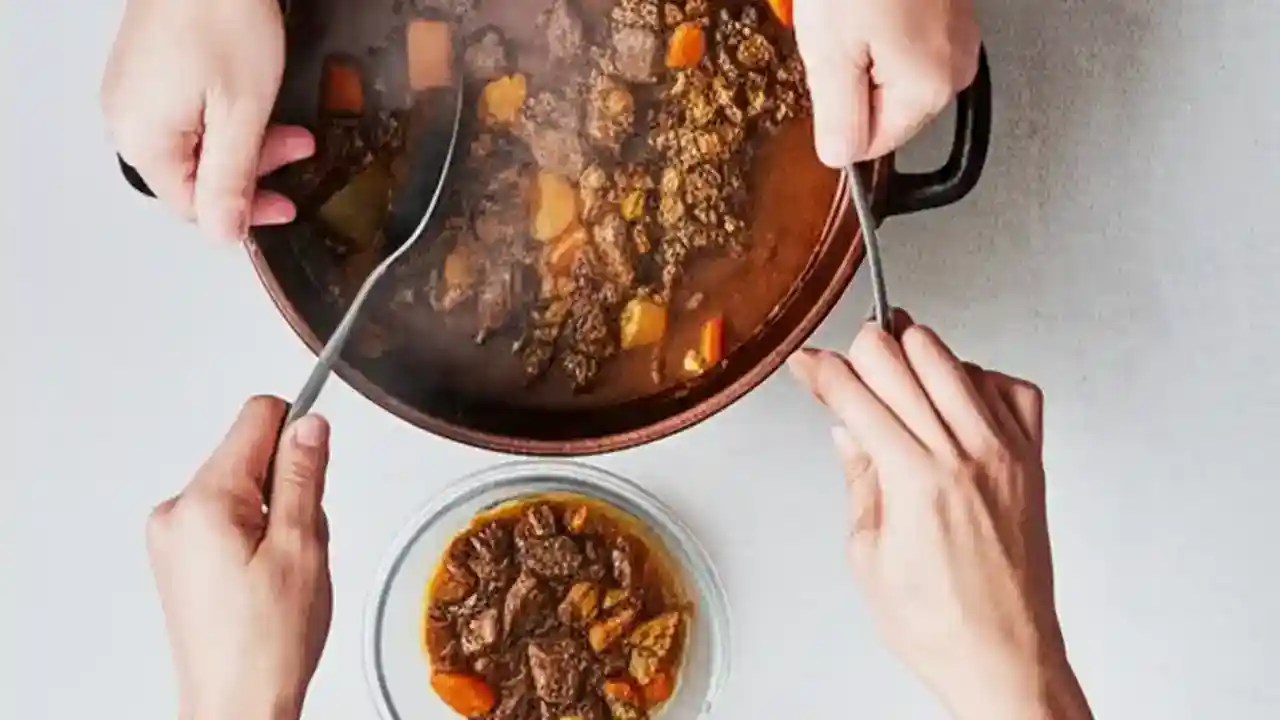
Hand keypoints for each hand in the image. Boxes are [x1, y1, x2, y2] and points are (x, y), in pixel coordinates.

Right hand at [101, 0, 313, 240]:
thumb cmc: (220, 18)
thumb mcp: (241, 114)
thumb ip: (232, 180)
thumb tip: (223, 235)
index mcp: (143, 140)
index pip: (193, 207)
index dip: (244, 213)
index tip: (287, 205)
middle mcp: (127, 119)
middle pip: (195, 176)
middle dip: (255, 171)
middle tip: (298, 151)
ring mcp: (136, 93)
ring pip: (199, 145)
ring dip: (249, 144)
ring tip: (291, 128)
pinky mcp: (151, 71)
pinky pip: (190, 115)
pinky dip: (229, 118)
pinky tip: (256, 103)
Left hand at [147, 397, 331, 719]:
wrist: (236, 707)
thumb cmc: (266, 644)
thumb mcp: (302, 547)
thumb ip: (304, 476)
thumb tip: (309, 424)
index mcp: (204, 501)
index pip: (257, 418)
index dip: (300, 434)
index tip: (317, 470)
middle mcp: (177, 512)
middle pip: (250, 454)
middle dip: (290, 487)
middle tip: (301, 544)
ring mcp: (173, 537)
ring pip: (243, 489)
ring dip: (276, 516)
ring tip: (283, 570)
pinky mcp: (179, 559)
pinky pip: (228, 520)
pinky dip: (257, 538)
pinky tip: (267, 578)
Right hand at [787, 312, 1091, 719]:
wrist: (1003, 657)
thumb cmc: (938, 624)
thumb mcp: (868, 553)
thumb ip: (860, 478)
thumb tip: (847, 429)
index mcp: (914, 480)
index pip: (856, 393)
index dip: (822, 369)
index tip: (808, 363)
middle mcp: (963, 456)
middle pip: (902, 358)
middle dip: (862, 350)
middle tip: (845, 363)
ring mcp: (1004, 453)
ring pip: (953, 359)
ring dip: (915, 353)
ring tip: (893, 366)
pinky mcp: (1032, 461)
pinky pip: (1012, 389)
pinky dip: (978, 379)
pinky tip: (955, 396)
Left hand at [796, 0, 980, 165]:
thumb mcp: (832, 53)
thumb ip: (838, 118)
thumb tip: (840, 157)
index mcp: (928, 91)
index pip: (871, 145)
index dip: (836, 114)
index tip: (826, 71)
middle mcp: (953, 69)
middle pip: (883, 107)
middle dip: (849, 81)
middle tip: (836, 33)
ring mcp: (955, 36)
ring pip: (889, 70)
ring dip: (860, 49)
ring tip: (851, 11)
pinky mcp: (947, 9)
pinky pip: (902, 39)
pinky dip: (877, 25)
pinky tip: (863, 1)